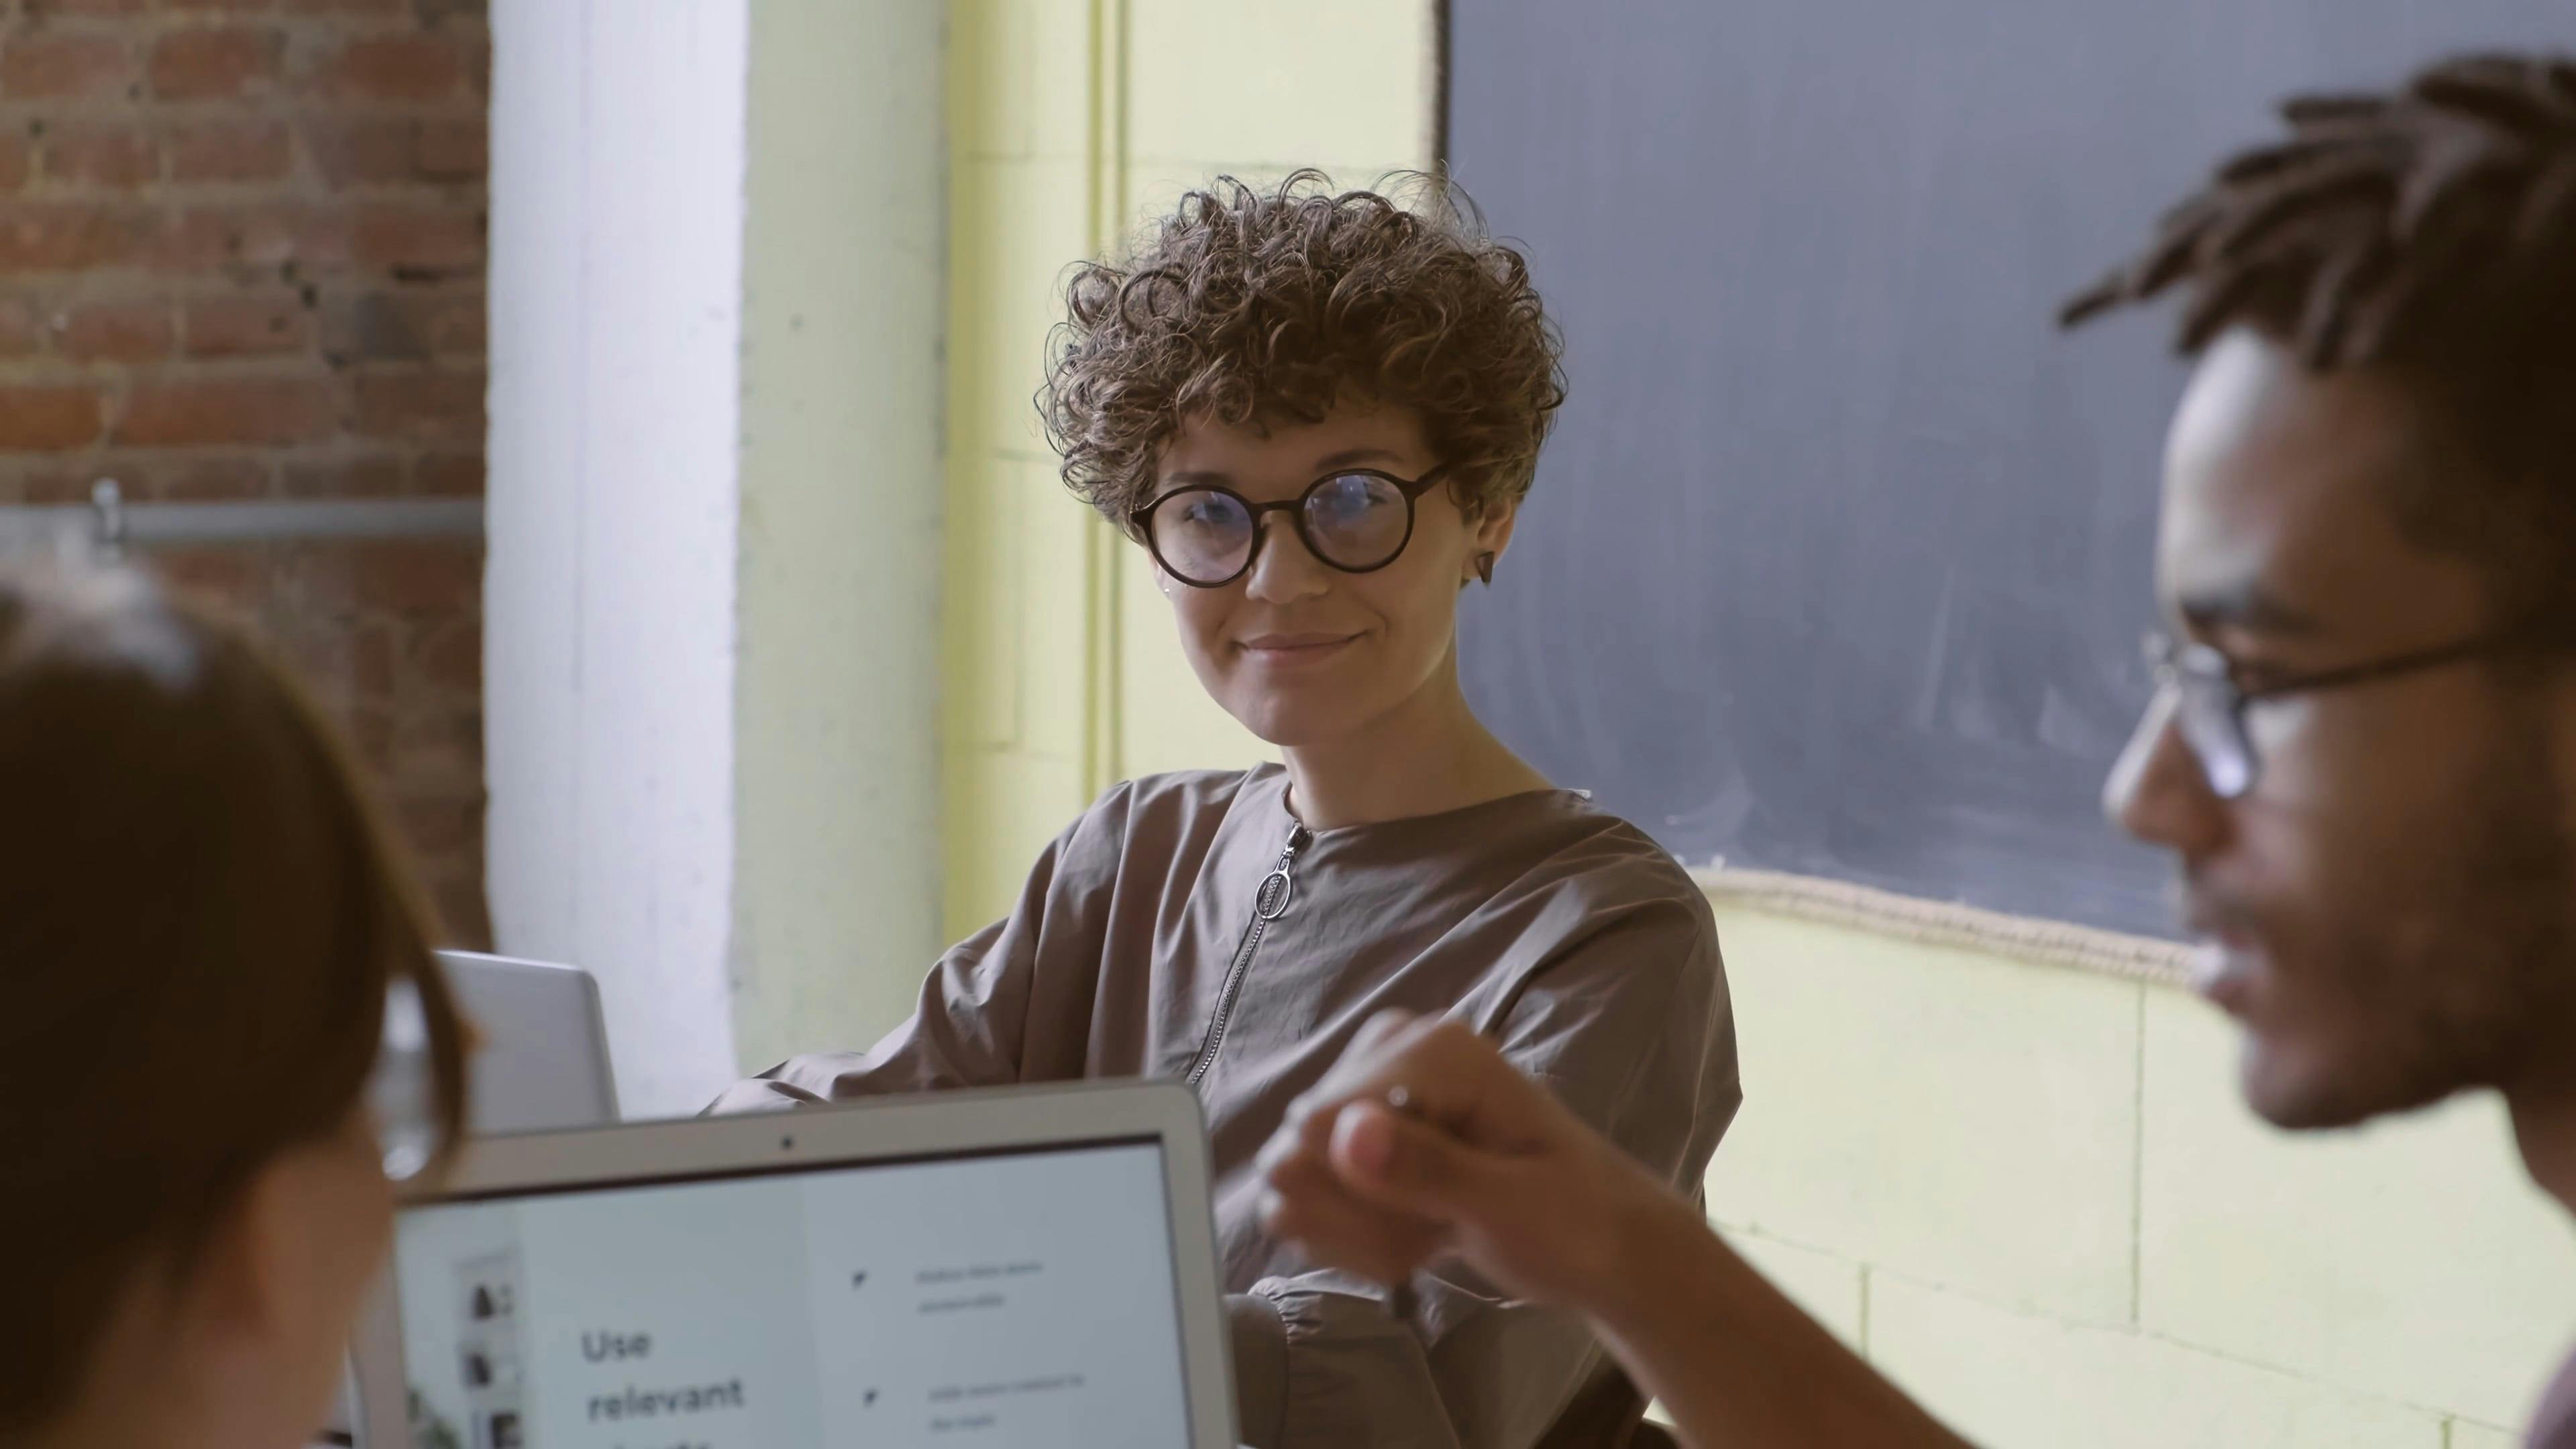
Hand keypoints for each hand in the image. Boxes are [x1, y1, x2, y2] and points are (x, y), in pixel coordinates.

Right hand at [1256, 1011, 1690, 1315]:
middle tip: (1436, 1228)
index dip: (1364, 1196)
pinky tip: (1414, 1235)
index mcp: (1433, 1049)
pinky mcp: (1357, 1135)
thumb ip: (1428, 1169)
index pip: (1321, 1123)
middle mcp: (1390, 1054)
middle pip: (1301, 1153)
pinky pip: (1305, 1198)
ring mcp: (1369, 1094)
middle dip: (1363, 1216)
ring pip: (1297, 1182)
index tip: (1432, 1220)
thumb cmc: (1577, 1221)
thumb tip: (1344, 1133)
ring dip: (1361, 1232)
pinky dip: (1356, 1237)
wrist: (1602, 1247)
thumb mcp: (1514, 1205)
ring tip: (1432, 1229)